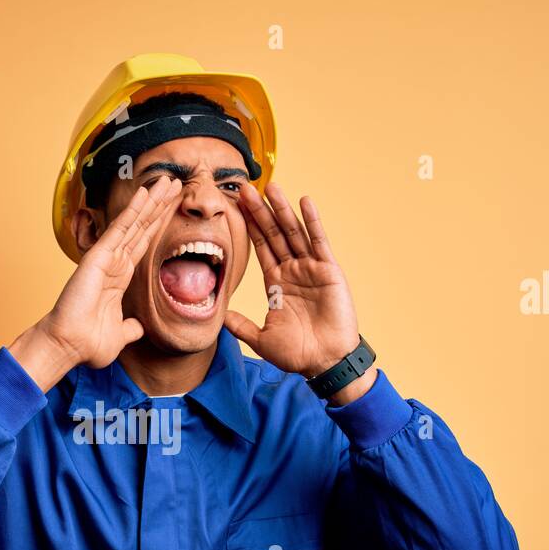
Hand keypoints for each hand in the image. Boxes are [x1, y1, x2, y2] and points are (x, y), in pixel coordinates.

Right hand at [10, 178, 182, 389]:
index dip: (158, 225)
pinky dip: (133, 210)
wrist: (69, 346)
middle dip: (159, 206)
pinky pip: (120, 229)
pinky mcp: (98, 257)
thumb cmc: (87, 343)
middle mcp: (113, 263)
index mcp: (119, 278)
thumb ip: (130, 328)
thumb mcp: (119, 336)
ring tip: (167, 181)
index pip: (144, 244)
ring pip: (134, 223)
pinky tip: (145, 193)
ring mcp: (106, 258)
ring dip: (152, 201)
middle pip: (142, 228)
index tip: (172, 208)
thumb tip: (138, 328)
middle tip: (175, 184)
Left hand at [224, 181, 364, 381]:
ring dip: (282, 210)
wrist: (325, 362)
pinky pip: (318, 241)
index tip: (237, 207)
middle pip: (273, 234)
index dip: (250, 227)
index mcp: (276, 283)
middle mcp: (293, 271)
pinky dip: (312, 221)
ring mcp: (311, 268)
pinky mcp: (328, 270)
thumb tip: (220, 318)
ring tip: (271, 187)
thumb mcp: (262, 339)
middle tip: (246, 188)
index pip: (260, 248)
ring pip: (293, 232)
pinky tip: (304, 202)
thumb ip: (241, 326)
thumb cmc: (298, 354)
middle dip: (260, 211)